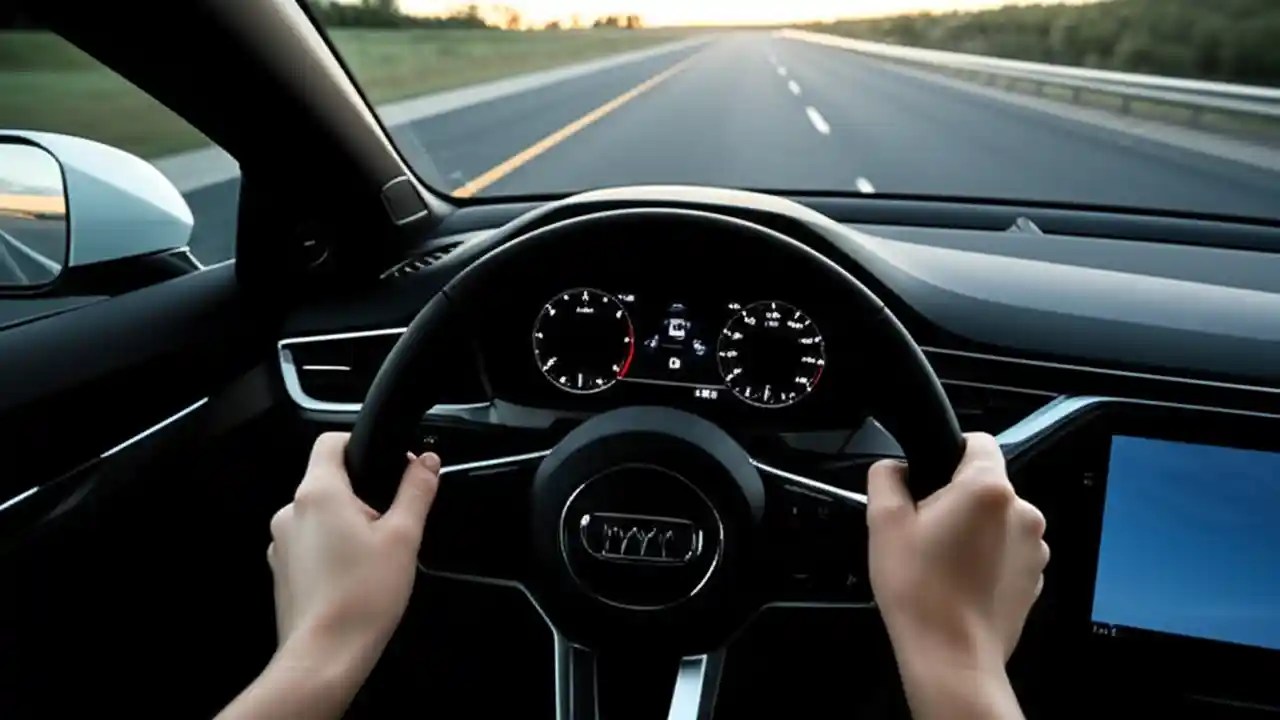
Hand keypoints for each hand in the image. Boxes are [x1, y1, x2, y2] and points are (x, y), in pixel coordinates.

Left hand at [217, 433, 440, 719]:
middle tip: (391, 525)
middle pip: (329, 481)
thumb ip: (417, 490)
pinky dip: (332, 550)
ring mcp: (281, 543)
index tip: (388, 465)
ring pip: (320, 515)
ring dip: (347, 525)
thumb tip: (427, 462)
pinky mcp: (282, 569)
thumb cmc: (363, 597)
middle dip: (362, 495)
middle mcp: (291, 512)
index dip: (361, 444)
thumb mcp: (404, 536)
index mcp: (318, 493)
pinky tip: (355, 576)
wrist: (326, 654)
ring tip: (374, 557)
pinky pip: (310, 544)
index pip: (330, 442)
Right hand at [867, 433, 1048, 673]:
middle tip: (924, 530)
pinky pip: (1008, 550)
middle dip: (956, 498)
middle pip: (985, 484)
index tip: (928, 480)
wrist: (951, 656)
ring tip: (941, 561)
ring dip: (974, 529)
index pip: (977, 441)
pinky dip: (987, 557)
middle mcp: (1023, 512)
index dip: (948, 452)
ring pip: (997, 519)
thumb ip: (886, 477)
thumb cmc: (919, 590)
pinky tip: (960, 581)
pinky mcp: (1035, 577)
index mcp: (988, 489)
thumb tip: (895, 469)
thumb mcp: (883, 522)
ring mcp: (1035, 547)